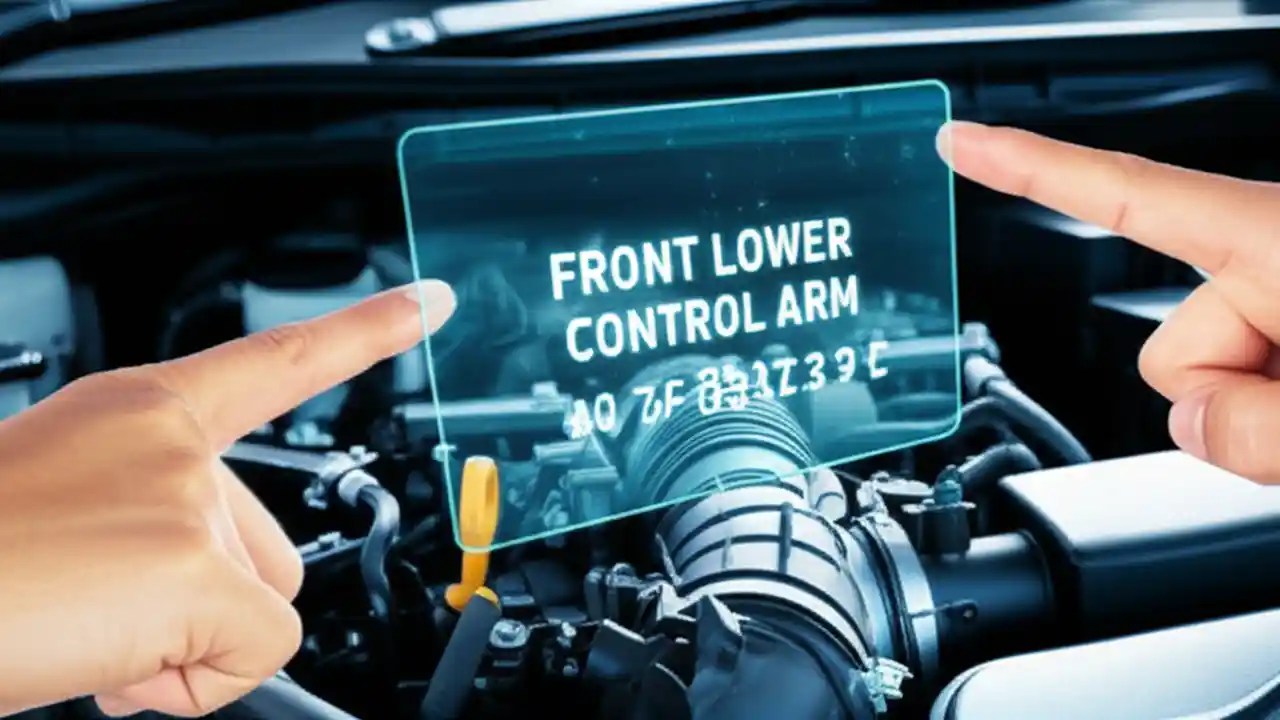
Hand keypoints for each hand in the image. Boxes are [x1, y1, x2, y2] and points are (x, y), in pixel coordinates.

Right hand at [0, 279, 454, 716]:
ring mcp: (186, 502)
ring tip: (83, 630)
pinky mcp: (194, 569)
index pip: (277, 359)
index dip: (366, 330)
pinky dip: (192, 687)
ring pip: (262, 606)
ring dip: (186, 646)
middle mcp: (172, 442)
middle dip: (205, 603)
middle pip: (273, 547)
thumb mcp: (71, 515)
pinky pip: (257, 655)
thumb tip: (207, 600)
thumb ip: (157, 525)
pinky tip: (108, 663)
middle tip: (94, 605)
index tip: (433, 301)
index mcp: (139, 411)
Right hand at [938, 121, 1279, 482]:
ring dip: (1255, 415)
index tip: (958, 141)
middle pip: (1166, 345)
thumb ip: (1245, 428)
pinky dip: (1270, 420)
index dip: (1026, 165)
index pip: (1123, 192)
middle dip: (1217, 395)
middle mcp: (1274, 257)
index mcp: (1275, 235)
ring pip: (1204, 380)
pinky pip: (1241, 390)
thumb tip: (1192, 426)